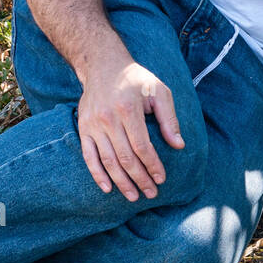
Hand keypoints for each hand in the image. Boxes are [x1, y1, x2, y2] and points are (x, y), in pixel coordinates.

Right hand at [76, 57, 184, 201]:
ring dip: (121, 182)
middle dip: (140, 179)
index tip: (161, 179)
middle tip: (151, 194)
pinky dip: (97, 174)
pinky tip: (107, 188)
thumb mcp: (159, 91)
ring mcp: (93, 125)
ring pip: (108, 161)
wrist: (103, 66)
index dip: (152, 166)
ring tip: (133, 196)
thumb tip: (179, 145)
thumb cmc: (136, 80)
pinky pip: (89, 156)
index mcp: (128, 109)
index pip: (142, 146)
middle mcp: (108, 118)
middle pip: (125, 158)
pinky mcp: (83, 128)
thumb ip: (169, 119)